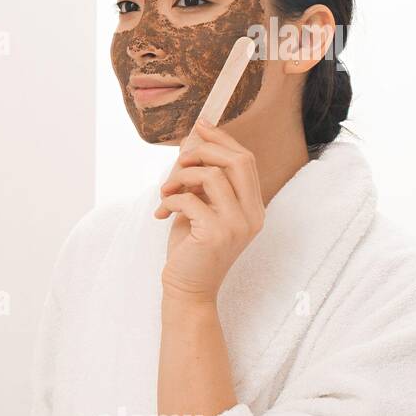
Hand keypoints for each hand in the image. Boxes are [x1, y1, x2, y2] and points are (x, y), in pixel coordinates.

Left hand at [154, 121, 264, 301]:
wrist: (188, 288)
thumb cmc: (192, 248)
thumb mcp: (199, 207)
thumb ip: (201, 180)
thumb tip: (192, 140)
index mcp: (253, 206)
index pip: (245, 159)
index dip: (222, 139)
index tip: (199, 127)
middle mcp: (253, 214)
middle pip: (237, 160)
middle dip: (202, 152)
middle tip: (177, 163)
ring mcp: (238, 224)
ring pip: (212, 175)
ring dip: (180, 176)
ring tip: (165, 192)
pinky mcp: (217, 234)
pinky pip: (189, 199)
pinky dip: (169, 200)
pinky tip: (162, 214)